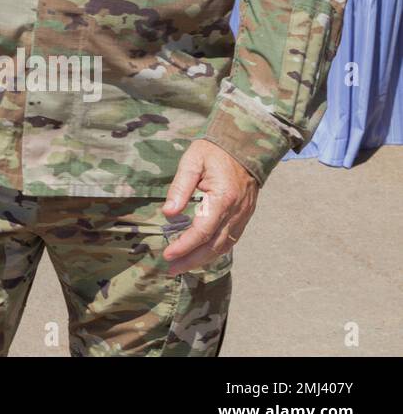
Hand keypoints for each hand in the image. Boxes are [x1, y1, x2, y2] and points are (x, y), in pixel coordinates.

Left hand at [161, 139, 257, 275]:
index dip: (184, 246)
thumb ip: (180, 187)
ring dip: (203, 260)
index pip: (202, 231)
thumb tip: (168, 213)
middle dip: (191, 260)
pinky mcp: (244, 216)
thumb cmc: (214, 151)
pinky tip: (201, 254)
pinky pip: (231, 240)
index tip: (168, 255)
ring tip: (182, 266)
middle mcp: (236, 212)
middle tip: (171, 269)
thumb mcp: (192, 161)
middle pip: (213, 246)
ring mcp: (243, 216)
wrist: (245, 144)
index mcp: (223, 198)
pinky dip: (215, 251)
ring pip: (224, 246)